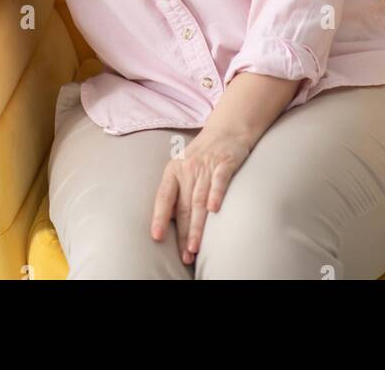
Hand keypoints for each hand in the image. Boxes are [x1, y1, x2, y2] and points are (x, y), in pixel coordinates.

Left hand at [150, 128, 251, 266]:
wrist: (226, 130)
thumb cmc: (202, 155)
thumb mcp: (183, 168)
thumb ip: (177, 191)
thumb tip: (170, 220)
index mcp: (174, 170)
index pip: (164, 197)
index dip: (160, 217)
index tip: (157, 236)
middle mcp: (188, 168)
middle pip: (185, 206)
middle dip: (184, 233)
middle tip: (185, 254)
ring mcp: (207, 165)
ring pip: (200, 199)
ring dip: (198, 225)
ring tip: (195, 246)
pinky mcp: (225, 163)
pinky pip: (219, 180)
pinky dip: (216, 194)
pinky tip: (214, 210)